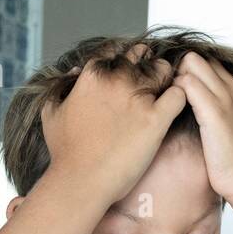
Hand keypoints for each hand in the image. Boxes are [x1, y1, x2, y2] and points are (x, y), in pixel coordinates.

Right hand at [40, 44, 185, 204]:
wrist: (80, 181)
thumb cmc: (65, 152)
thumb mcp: (52, 112)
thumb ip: (62, 87)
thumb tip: (76, 71)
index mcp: (93, 73)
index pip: (118, 51)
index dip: (127, 60)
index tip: (132, 74)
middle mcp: (116, 79)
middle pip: (143, 57)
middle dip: (148, 66)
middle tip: (153, 83)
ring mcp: (137, 97)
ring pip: (164, 71)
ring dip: (166, 79)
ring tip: (165, 93)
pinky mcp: (155, 118)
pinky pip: (178, 95)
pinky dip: (180, 97)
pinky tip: (173, 108)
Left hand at [173, 51, 232, 202]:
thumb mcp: (228, 125)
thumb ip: (215, 107)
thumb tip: (193, 103)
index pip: (206, 61)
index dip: (187, 72)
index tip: (176, 92)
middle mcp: (232, 87)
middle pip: (196, 57)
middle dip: (177, 71)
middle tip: (169, 98)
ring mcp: (224, 97)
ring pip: (191, 63)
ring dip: (174, 79)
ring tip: (168, 105)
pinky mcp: (214, 111)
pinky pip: (186, 83)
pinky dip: (174, 92)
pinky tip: (170, 112)